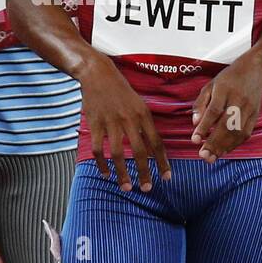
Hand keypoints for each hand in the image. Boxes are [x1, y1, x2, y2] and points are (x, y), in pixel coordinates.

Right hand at [78, 54, 171, 191]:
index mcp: (143, 114)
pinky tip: (106, 173)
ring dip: (123, 173)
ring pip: (118, 154)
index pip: (156, 143)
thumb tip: (153, 146)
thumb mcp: (139, 103)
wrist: (98, 74)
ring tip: (126, 187)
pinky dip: (102, 164)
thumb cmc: (120, 89)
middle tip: (148, 188)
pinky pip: (98, 149)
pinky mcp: (95, 123)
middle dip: (145, 172)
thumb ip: (145, 124)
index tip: (167, 177)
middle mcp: (129, 119)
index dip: (162, 162)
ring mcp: (110, 122)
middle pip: (139, 151)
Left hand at [190, 56, 261, 162]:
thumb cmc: (229, 78)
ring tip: (212, 157)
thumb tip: (195, 123)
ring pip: (237, 131)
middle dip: (214, 143)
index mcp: (224, 89)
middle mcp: (239, 100)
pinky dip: (235, 145)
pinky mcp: (256, 115)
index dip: (204, 127)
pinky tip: (224, 151)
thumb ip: (201, 104)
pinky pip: (246, 133)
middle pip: (227, 124)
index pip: (214, 110)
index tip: (194, 140)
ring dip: (224, 147)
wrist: (255, 70)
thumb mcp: (210, 85)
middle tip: (203, 156)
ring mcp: (249, 108)